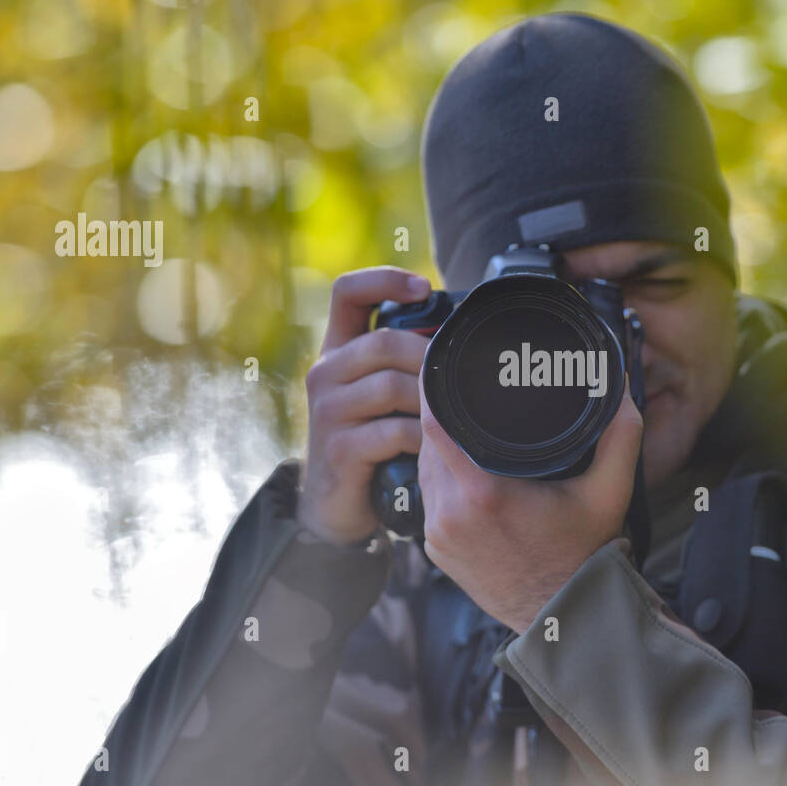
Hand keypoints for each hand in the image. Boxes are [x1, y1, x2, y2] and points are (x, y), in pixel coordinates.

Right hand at [297, 267, 432, 544]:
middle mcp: (325, 371)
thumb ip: (407, 363)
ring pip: (392, 385)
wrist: (337, 506)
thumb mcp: (384, 395)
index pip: (348, 292)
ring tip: (448, 418)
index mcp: (338, 349)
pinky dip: (421, 439)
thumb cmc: (374, 442)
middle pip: (385, 341)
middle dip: (429, 358)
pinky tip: (432, 449)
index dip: (385, 280)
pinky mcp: (338, 447)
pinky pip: (392, 431)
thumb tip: (461, 334)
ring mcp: (327, 409)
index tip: (425, 288)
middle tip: (457, 379)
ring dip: (429, 403)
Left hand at [416, 372, 643, 633]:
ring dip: (439, 449)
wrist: (564, 618)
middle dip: (442, 416)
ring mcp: (437, 535)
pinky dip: (442, 482)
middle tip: (463, 393)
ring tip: (466, 428)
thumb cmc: (585, 554)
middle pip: (427, 443)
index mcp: (483, 493)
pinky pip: (430, 500)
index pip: (433, 423)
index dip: (433, 389)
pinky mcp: (434, 550)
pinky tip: (464, 472)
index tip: (443, 367)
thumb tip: (622, 384)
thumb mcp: (610, 492)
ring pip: (425, 471)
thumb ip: (620, 435)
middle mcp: (450, 514)